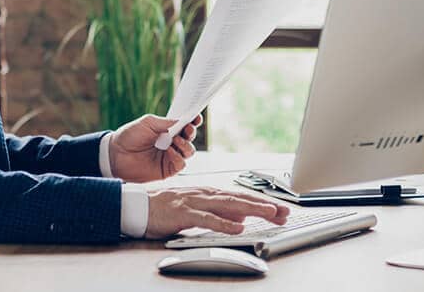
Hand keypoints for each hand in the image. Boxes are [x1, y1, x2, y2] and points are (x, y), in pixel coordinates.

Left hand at [107, 114, 202, 181]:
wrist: (116, 154)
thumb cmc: (130, 136)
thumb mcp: (148, 123)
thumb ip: (166, 122)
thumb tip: (182, 120)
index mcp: (167, 130)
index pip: (185, 125)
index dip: (193, 121)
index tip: (196, 117)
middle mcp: (171, 143)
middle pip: (190, 138)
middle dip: (192, 133)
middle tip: (188, 128)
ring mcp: (170, 157)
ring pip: (189, 152)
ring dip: (186, 145)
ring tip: (176, 140)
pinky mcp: (167, 170)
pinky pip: (181, 164)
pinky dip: (178, 157)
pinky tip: (170, 152)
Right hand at [144, 186, 289, 238]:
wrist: (138, 206)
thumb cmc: (165, 209)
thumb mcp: (198, 211)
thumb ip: (219, 213)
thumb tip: (241, 219)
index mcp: (209, 194)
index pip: (240, 198)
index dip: (261, 203)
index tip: (280, 210)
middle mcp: (205, 195)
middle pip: (240, 199)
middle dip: (264, 205)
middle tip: (284, 211)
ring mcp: (195, 202)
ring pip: (228, 205)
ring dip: (251, 208)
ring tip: (269, 213)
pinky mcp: (184, 213)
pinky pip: (207, 219)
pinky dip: (224, 223)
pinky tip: (238, 228)